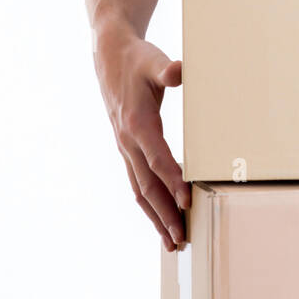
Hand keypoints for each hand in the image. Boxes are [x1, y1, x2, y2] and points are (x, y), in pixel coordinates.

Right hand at [94, 22, 190, 249]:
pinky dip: (149, 203)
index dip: (173, 181)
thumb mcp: (153, 61)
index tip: (187, 202)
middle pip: (148, 185)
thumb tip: (178, 71)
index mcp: (137, 124)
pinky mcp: (127, 149)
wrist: (110, 58)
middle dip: (165, 213)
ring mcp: (125, 148)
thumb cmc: (137, 60)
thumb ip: (167, 69)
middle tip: (182, 237)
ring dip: (156, 216)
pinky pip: (137, 181)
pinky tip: (160, 217)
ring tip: (172, 241)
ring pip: (140, 189)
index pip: (158, 160)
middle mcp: (128, 142)